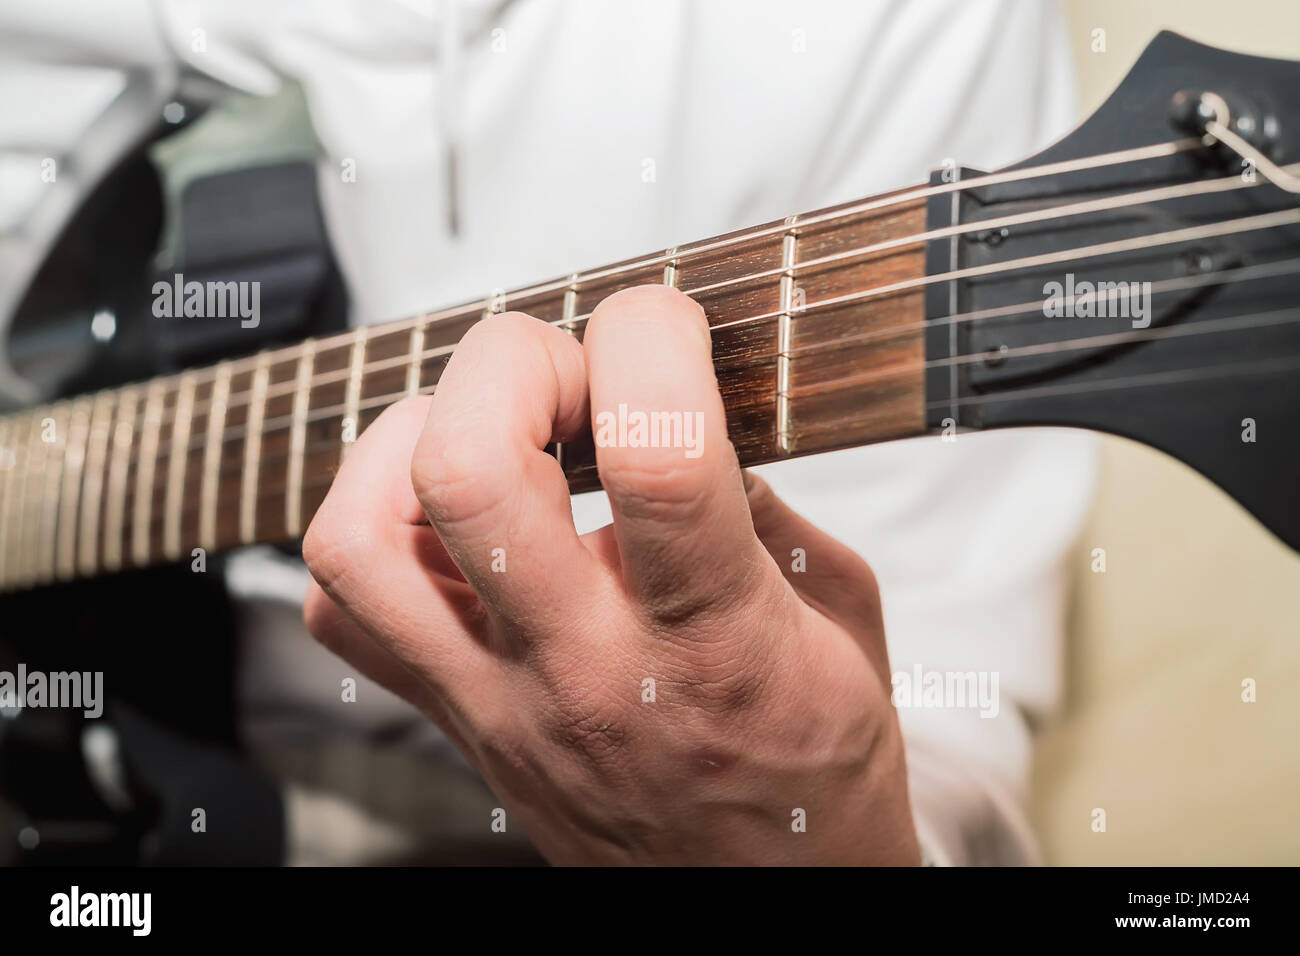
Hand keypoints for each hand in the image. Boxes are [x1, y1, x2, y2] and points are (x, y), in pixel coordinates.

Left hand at [301, 285, 919, 864]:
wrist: (764, 907)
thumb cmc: (815, 772)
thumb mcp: (846, 621)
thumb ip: (770, 506)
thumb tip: (690, 410)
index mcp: (714, 639)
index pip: (654, 453)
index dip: (649, 338)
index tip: (665, 324)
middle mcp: (584, 669)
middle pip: (466, 470)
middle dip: (508, 361)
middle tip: (569, 372)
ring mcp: (499, 703)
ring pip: (362, 540)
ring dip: (412, 437)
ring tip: (491, 428)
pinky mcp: (456, 722)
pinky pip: (346, 611)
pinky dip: (372, 523)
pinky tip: (448, 512)